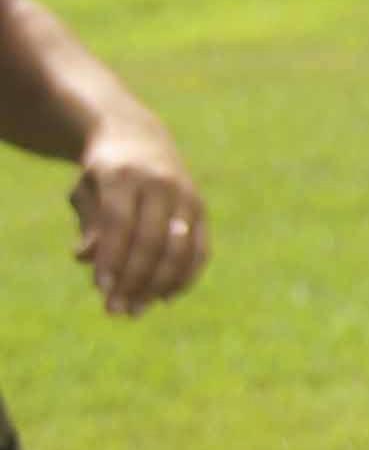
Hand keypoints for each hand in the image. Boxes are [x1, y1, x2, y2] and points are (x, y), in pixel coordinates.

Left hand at [68, 128, 205, 316]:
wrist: (140, 139)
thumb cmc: (103, 175)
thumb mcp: (86, 191)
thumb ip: (88, 223)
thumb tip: (86, 258)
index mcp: (124, 175)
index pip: (119, 222)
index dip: (111, 258)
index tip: (101, 289)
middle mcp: (160, 184)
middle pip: (150, 240)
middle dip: (133, 279)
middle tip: (115, 310)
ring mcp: (186, 196)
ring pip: (179, 249)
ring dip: (158, 285)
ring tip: (136, 310)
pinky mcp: (202, 210)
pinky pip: (199, 250)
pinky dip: (184, 277)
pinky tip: (165, 298)